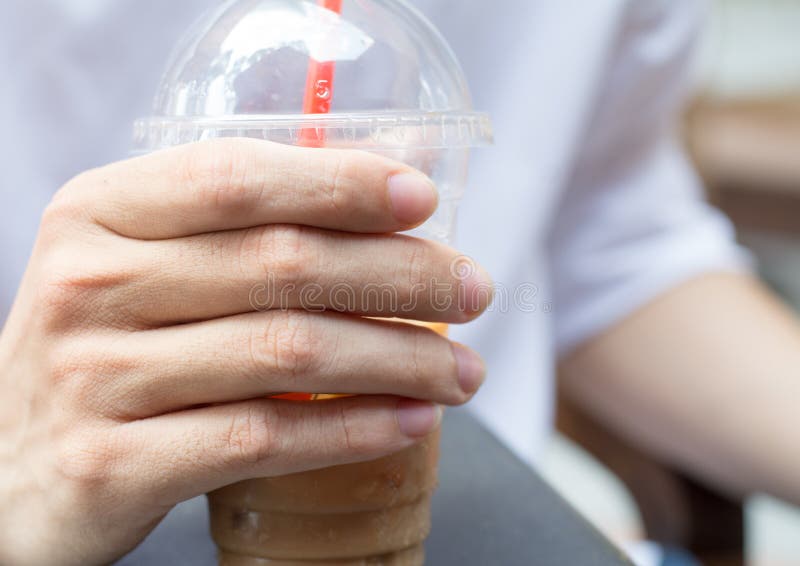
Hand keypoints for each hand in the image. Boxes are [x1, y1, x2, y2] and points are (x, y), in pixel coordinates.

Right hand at [0, 139, 490, 565]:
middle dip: (401, 277)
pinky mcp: (114, 465)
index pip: (237, 178)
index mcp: (102, 214)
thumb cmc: (107, 347)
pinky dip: (350, 431)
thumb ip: (247, 224)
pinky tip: (408, 424)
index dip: (340, 183)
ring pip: (286, 355)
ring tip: (463, 374)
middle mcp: (91, 285)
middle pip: (281, 266)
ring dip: (398, 362)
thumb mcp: (147, 266)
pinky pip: (262, 440)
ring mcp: (96, 377)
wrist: (10, 466)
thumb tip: (393, 178)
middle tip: (473, 292)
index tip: (423, 201)